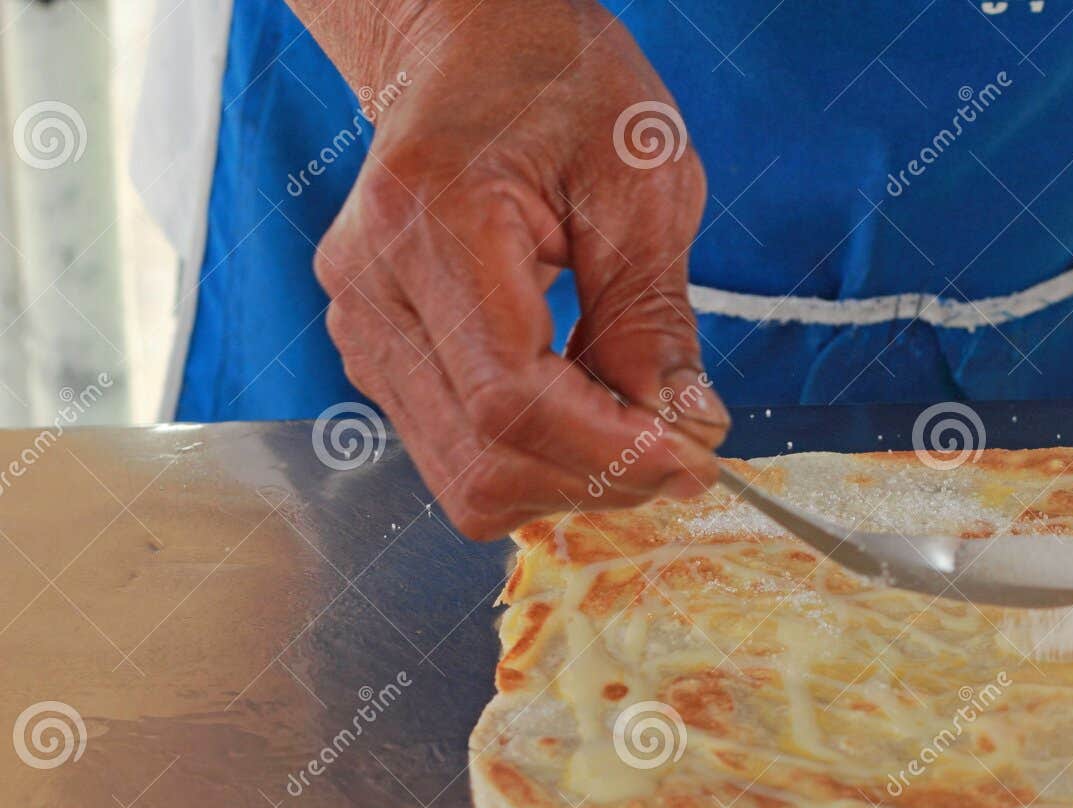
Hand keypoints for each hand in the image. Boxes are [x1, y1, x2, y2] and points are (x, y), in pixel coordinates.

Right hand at [300, 0, 726, 538]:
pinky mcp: (375, 355)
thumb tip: (682, 426)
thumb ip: (652, 310)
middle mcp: (373, 288)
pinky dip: (535, 459)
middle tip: (685, 447)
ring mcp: (362, 329)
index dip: (609, 450)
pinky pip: (456, 454)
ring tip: (638, 426)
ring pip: (466, 477)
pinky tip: (587, 410)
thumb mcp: (639, 174)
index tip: (696, 456)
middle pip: (483, 457)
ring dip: (569, 478)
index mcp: (431, 222)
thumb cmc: (555, 84)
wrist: (465, 49)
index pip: (510, 397)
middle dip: (599, 476)